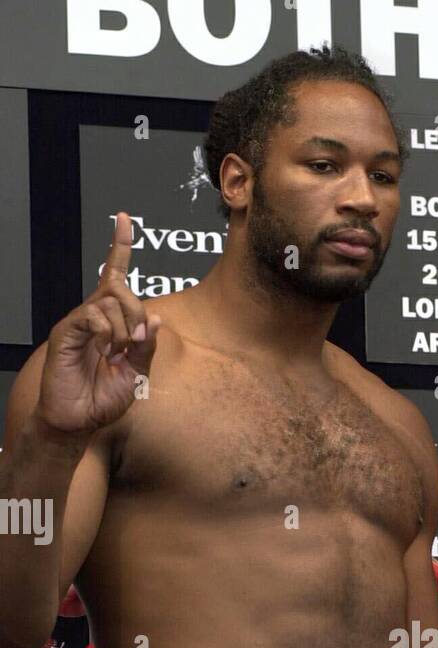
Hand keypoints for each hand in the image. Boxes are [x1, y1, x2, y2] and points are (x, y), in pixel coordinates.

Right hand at [36, 211, 160, 436]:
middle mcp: (93, 316)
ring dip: (123, 329)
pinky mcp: (66, 331)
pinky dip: (106, 333)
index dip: (119, 246)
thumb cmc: (103, 398)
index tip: (125, 219)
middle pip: (121, 287)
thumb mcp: (137, 374)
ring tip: (117, 354)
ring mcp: (79, 322)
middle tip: (135, 343)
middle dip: (136, 312)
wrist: (78, 421)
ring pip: (109, 302)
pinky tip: (103, 352)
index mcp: (111, 322)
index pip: (114, 275)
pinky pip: (92, 316)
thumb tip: (154, 317)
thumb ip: (147, 346)